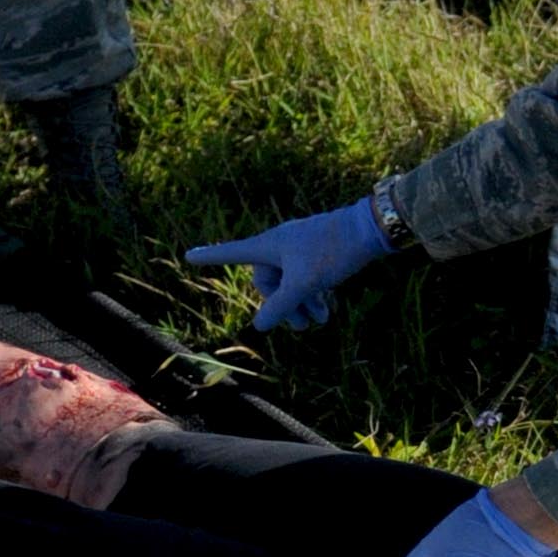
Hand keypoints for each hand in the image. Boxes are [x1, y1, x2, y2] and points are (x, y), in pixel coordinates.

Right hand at [185, 195, 389, 330]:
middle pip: (268, 281)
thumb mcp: (303, 283)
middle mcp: (280, 245)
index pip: (232, 253)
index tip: (188, 255)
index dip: (210, 257)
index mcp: (269, 245)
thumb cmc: (332, 250)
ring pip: (290, 283)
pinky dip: (312, 295)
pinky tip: (326, 311)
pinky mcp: (317, 253)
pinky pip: (305, 278)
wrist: (369, 229)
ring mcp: (299, 249)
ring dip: (302, 305)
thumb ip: (280, 306)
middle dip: (284, 306)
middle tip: (304, 325)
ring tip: (320, 321)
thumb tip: (260, 327)